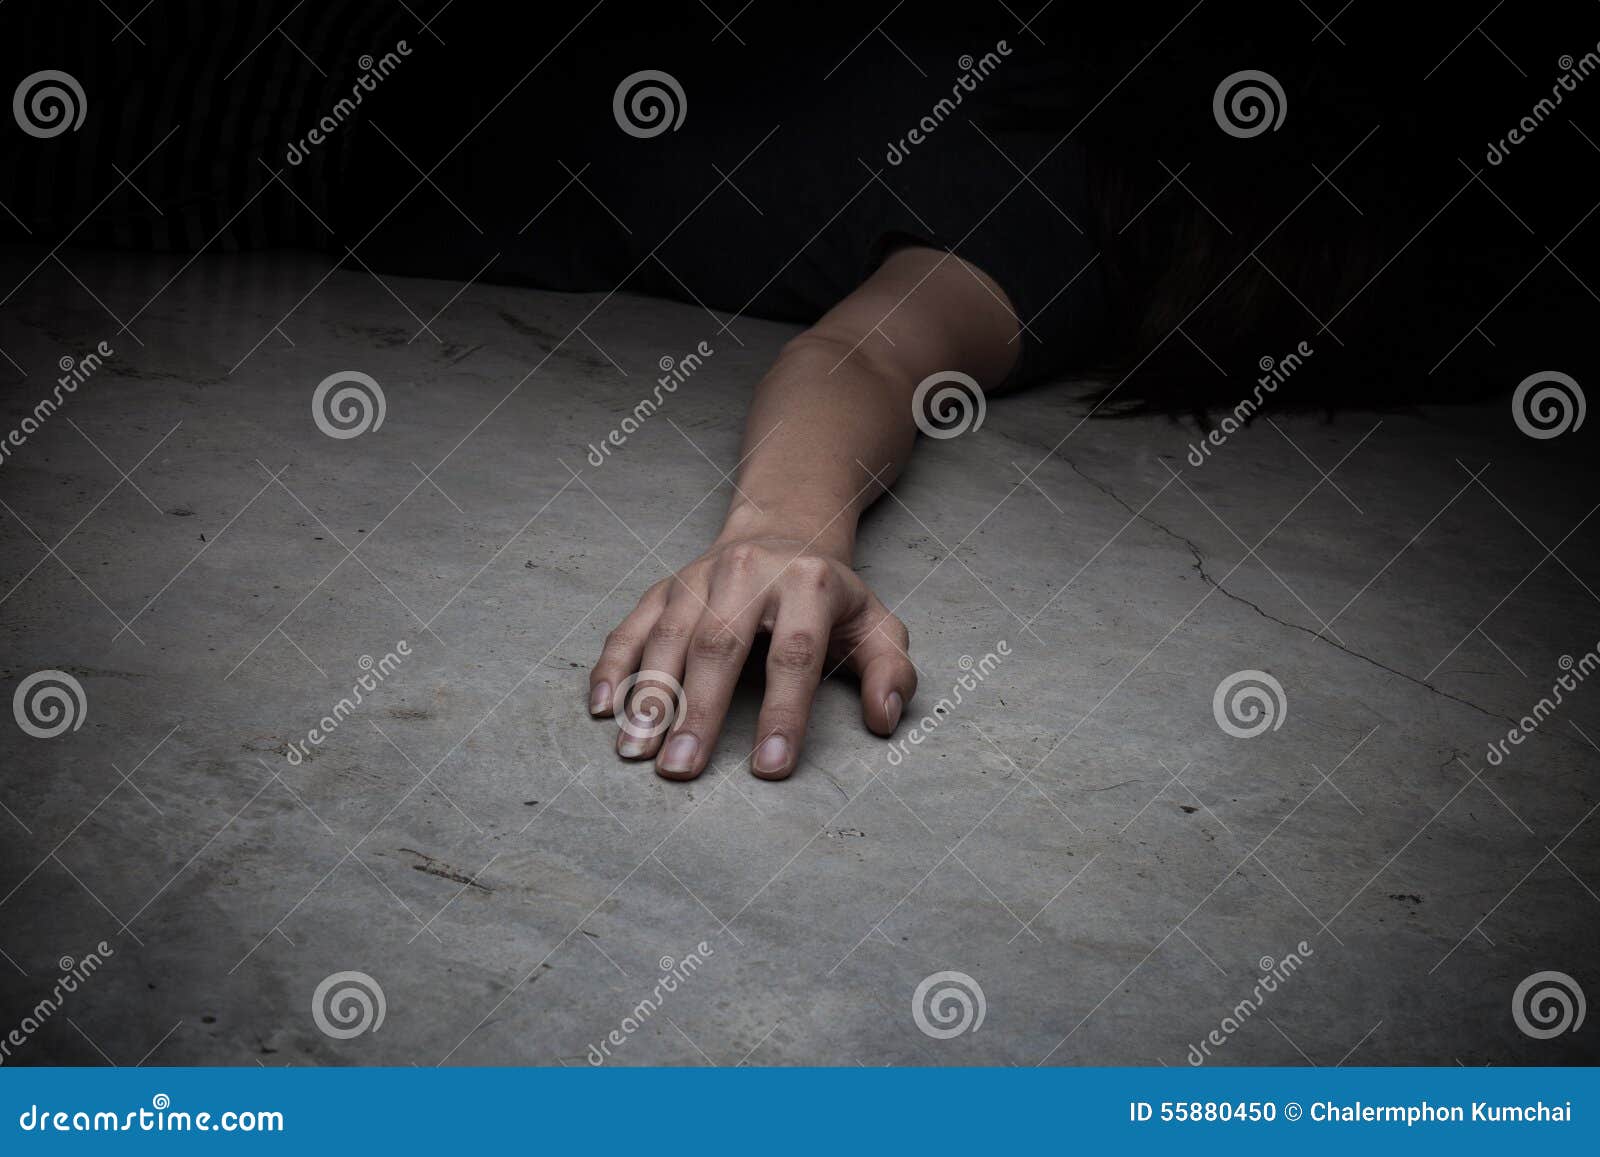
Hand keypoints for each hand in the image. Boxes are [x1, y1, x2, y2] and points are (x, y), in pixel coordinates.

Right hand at [588, 534, 915, 779]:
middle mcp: (748, 574)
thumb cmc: (831, 597)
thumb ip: (891, 672)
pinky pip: (630, 627)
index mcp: (808, 584)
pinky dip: (612, 668)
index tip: (768, 768)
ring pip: (668, 637)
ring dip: (648, 697)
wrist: (782, 532)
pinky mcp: (663, 588)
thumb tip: (884, 718)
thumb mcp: (877, 626)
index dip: (782, 713)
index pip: (795, 655)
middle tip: (681, 769)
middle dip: (698, 712)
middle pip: (719, 646)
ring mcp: (698, 579)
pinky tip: (602, 709)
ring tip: (637, 752)